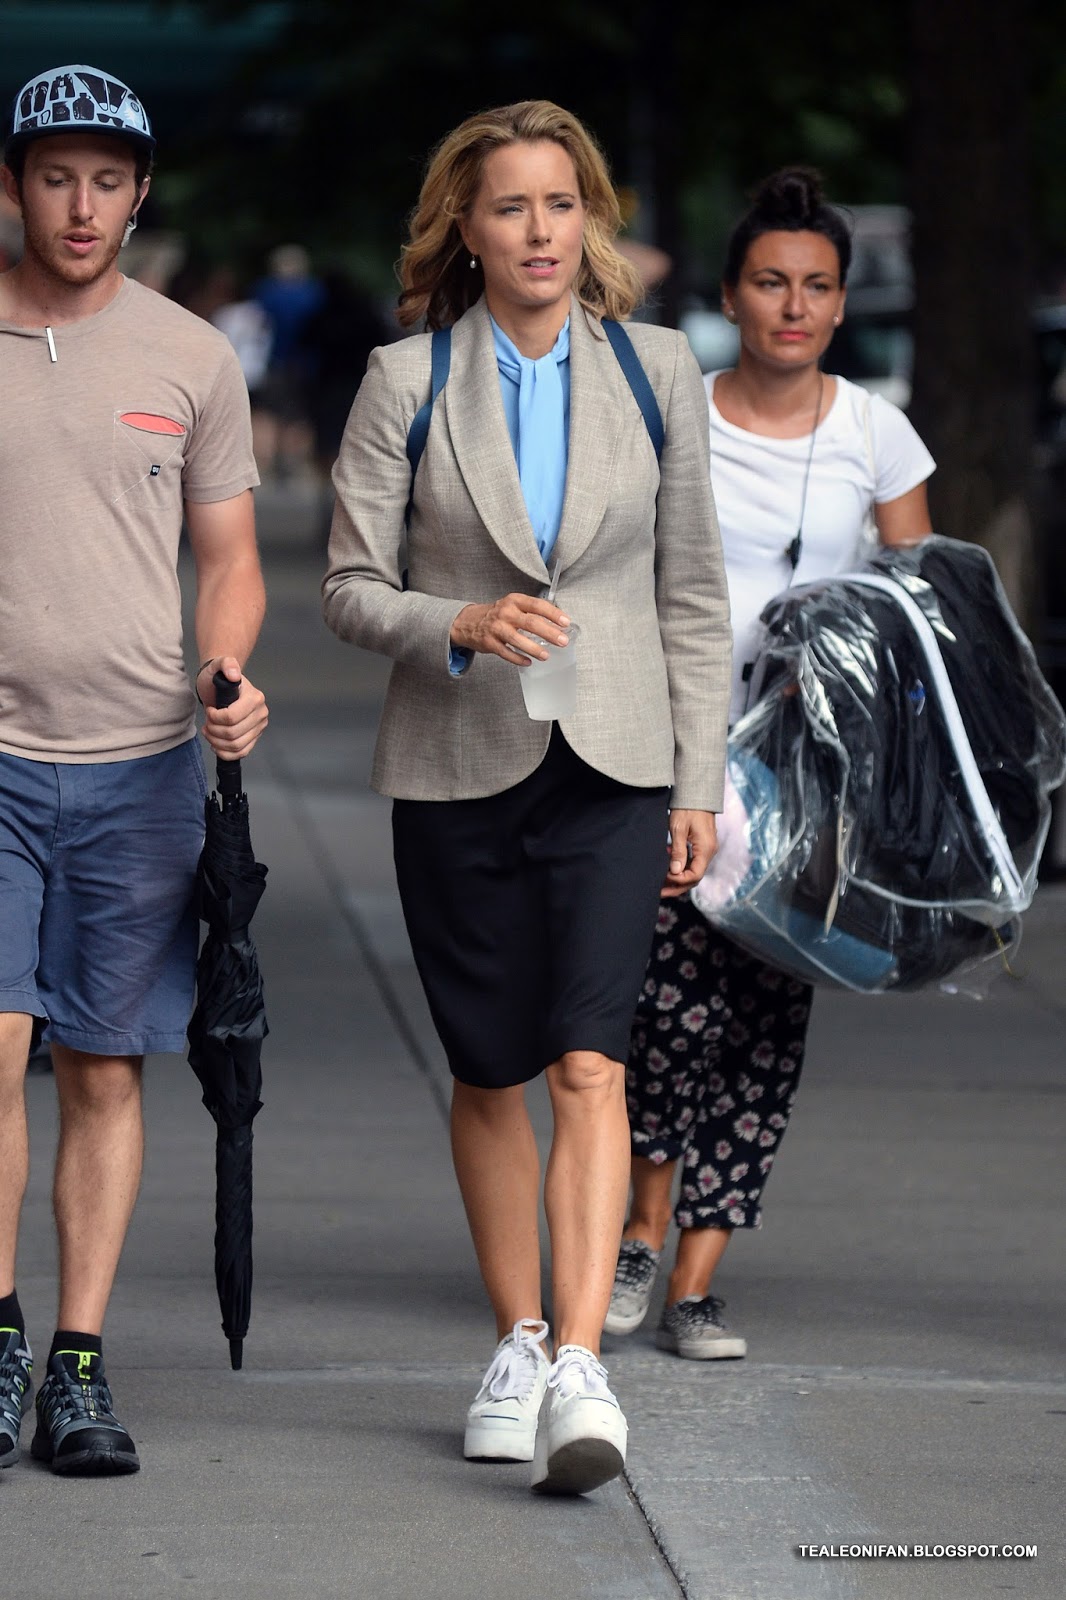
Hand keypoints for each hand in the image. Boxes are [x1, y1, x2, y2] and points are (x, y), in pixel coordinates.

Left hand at [197, 656, 268, 759]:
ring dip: (217, 742)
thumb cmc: (218, 678)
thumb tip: (233, 674)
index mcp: (255, 698)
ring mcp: (259, 727)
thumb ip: (226, 664)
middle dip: (214, 731)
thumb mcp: (217, 665)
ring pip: (236, 746)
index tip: (209, 710)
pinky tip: (216, 744)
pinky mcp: (254, 738)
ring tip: (209, 731)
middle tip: (207, 722)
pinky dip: (226, 753)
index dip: (215, 718)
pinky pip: (241, 753)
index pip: (232, 718)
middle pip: (232, 734)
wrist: (222, 687)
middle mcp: (261, 714)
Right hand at [450, 594, 570, 663]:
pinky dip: (518, 658)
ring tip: (546, 655)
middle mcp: (505, 612)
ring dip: (534, 648)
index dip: (553, 614)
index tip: (566, 622)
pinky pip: (506, 652)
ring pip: (518, 639)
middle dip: (549, 633)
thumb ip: (531, 613)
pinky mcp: (489, 642)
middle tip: (562, 641)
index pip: (537, 605)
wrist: (468, 621)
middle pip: (530, 623)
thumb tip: (557, 624)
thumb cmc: (497, 614)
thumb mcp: (513, 606)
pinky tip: (528, 662)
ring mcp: (496, 628)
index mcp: (514, 601)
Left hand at [662, 808, 717, 896]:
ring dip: (678, 877)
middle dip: (677, 886)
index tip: (663, 878)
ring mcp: (707, 849)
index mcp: (706, 849)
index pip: (695, 875)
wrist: (697, 793)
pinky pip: (693, 862)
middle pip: (694, 877)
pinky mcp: (702, 846)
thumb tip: (675, 871)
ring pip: (693, 871)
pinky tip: (667, 865)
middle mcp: (709, 852)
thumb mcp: (678, 829)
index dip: (678, 881)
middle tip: (659, 891)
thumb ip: (678, 851)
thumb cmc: (687, 808)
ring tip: (661, 881)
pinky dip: (680, 867)